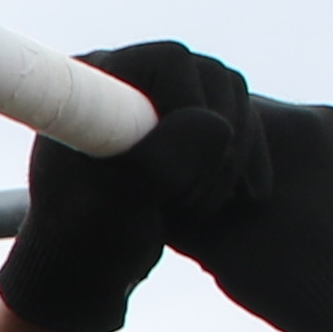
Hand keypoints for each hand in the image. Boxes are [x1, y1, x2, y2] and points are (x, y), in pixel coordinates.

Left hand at [0, 39, 264, 331]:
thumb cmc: (86, 238)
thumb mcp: (116, 202)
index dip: (191, 111)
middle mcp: (125, 77)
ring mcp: (158, 97)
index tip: (172, 177)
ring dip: (232, 157)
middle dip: (219, 143)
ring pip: (233, 100)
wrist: (87, 269)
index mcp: (92, 79)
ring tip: (198, 205)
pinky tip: (242, 198)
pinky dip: (246, 161)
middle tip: (192, 201)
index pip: (170, 62)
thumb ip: (158, 160)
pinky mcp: (185, 122)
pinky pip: (241, 121)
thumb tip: (217, 124)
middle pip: (211, 77)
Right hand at [165, 100, 332, 331]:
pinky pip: (315, 145)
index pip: (215, 111)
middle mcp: (319, 117)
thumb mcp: (206, 239)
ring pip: (283, 130)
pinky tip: (285, 200)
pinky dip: (295, 165)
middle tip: (210, 184)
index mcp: (281, 128)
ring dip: (262, 154)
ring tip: (249, 198)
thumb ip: (170, 194)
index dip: (190, 138)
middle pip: (251, 117)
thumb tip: (135, 167)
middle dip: (228, 146)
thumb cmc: (280, 278)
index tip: (178, 165)